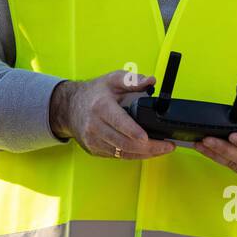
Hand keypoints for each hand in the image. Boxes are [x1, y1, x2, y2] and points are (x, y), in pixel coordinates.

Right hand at [49, 69, 175, 159]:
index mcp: (101, 107)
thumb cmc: (94, 93)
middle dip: (149, 147)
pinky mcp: (95, 150)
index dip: (133, 131)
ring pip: (122, 153)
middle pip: (124, 142)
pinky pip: (117, 156)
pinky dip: (134, 155)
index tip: (147, 137)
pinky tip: (147, 152)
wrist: (69, 107)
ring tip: (162, 150)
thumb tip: (150, 81)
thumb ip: (132, 80)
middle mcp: (95, 126)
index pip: (118, 122)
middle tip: (167, 146)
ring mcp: (94, 140)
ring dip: (144, 154)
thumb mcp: (112, 80)